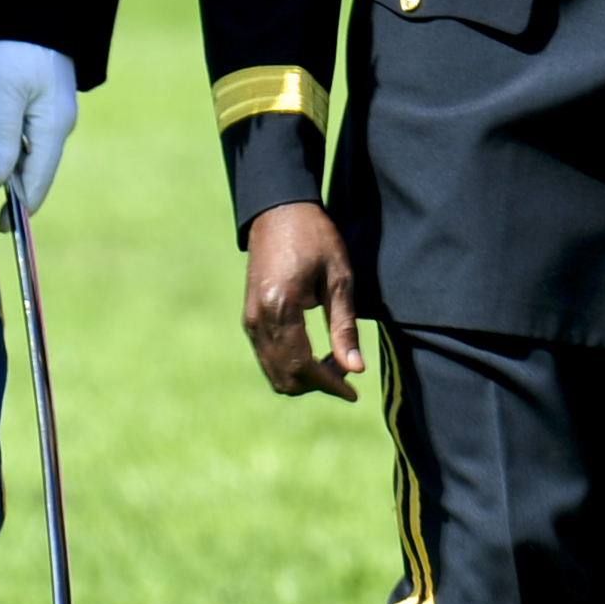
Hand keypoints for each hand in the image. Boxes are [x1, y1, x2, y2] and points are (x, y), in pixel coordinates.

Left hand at [0, 40, 79, 215]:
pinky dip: (14, 149)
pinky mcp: (44, 96)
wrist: (36, 3)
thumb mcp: (3, 94)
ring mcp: (53, 110)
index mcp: (53, 128)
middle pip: (36, 170)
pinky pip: (30, 134)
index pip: (37, 181)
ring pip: (32, 152)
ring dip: (13, 170)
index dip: (21, 209)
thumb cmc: (16, 47)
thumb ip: (1, 139)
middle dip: (17, 193)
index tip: (4, 229)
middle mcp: (58, 124)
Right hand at [241, 201, 362, 398]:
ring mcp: (250, 319)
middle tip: (348, 369)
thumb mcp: (339, 279)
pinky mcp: (249, 317)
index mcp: (281, 307)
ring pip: (274, 371)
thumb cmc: (315, 237)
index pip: (302, 365)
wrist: (279, 210)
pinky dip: (291, 365)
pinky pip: (267, 356)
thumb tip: (355, 370)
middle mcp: (258, 319)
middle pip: (285, 376)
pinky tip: (315, 352)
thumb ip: (344, 326)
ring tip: (335, 360)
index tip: (353, 393)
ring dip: (304, 376)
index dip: (329, 385)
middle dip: (318, 383)